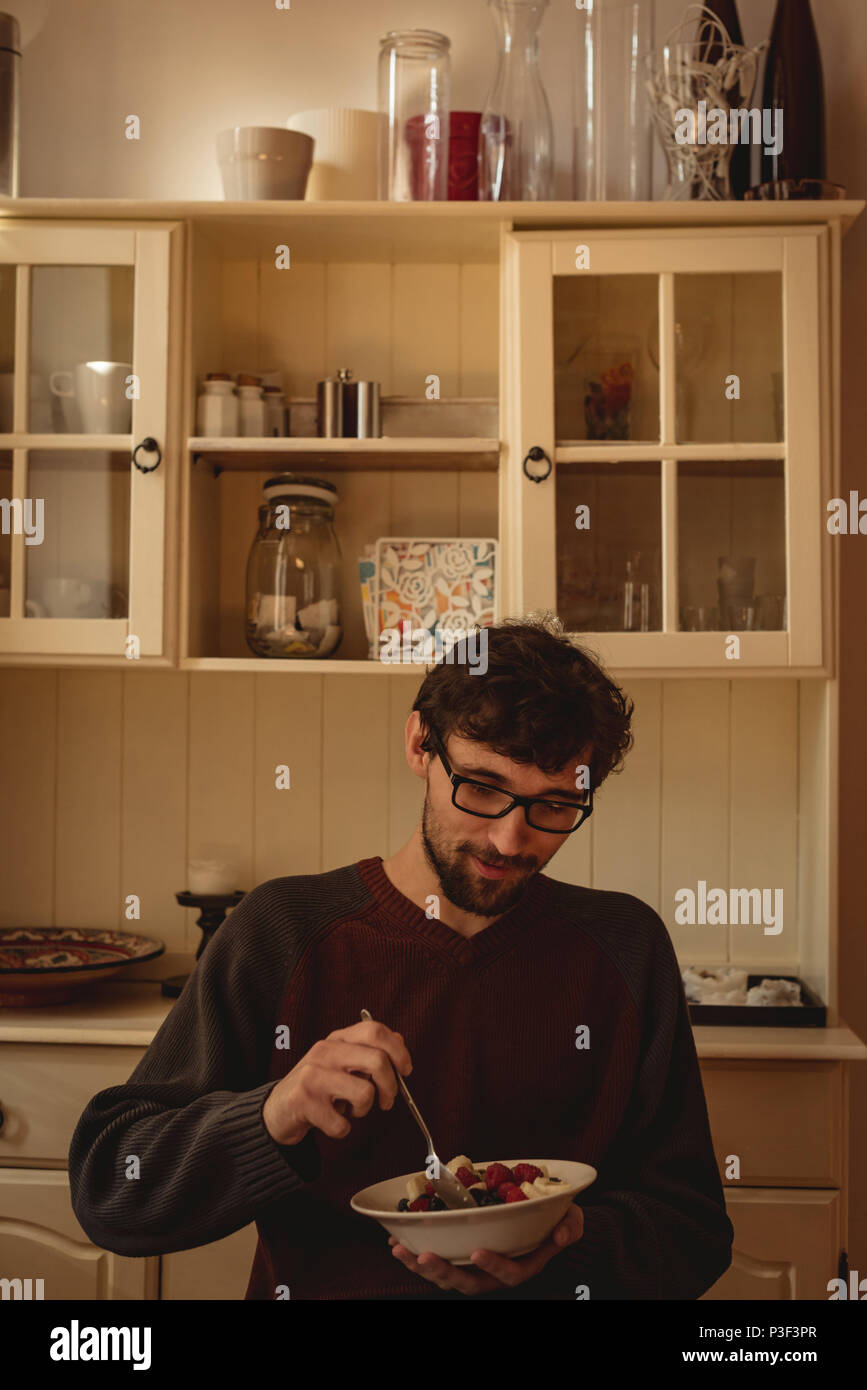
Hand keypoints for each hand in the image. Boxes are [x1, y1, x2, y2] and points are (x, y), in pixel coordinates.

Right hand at [262, 1019, 411, 1147]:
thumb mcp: (341, 1061)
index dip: (398, 1050)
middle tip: (386, 1101)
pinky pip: (343, 1124)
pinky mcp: (304, 1103)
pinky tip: (331, 1121)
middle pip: (377, 1061)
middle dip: (391, 1086)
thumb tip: (399, 1040)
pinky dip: (343, 1129)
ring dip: (364, 1110)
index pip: (375, 1030)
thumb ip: (368, 1050)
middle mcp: (324, 1052)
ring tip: (349, 1109)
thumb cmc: (317, 1086)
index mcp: (337, 1039)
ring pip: (365, 1094)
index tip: (406, 1070)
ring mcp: (313, 1076)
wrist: (277, 1110)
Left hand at [389, 1203, 583, 1293]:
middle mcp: (497, 1272)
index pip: (510, 1273)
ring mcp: (476, 1268)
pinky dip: (416, 1256)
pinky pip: (437, 1263)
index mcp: (524, 1264)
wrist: (544, 1224)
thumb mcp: (572, 1220)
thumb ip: (569, 1226)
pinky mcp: (460, 1258)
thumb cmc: (557, 1221)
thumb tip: (561, 1233)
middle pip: (470, 1283)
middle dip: (445, 1272)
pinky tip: (397, 1245)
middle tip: (424, 1256)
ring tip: (401, 1251)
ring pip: (447, 1277)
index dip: (494, 1266)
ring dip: (422, 1267)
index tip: (477, 1251)